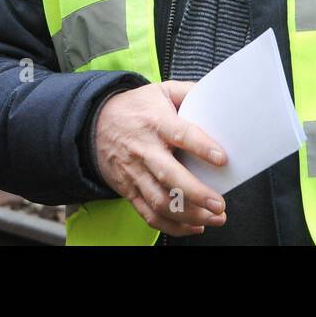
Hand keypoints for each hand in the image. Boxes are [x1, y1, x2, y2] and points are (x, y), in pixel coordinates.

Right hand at [91, 80, 227, 236]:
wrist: (93, 123)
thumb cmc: (134, 108)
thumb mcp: (160, 90)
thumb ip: (188, 92)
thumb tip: (216, 96)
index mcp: (156, 122)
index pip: (181, 134)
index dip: (201, 147)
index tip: (222, 159)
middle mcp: (144, 150)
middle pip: (169, 176)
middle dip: (196, 193)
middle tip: (219, 203)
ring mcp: (135, 173)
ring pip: (160, 201)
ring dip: (188, 215)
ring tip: (214, 217)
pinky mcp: (129, 190)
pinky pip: (149, 214)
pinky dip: (172, 226)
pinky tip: (193, 226)